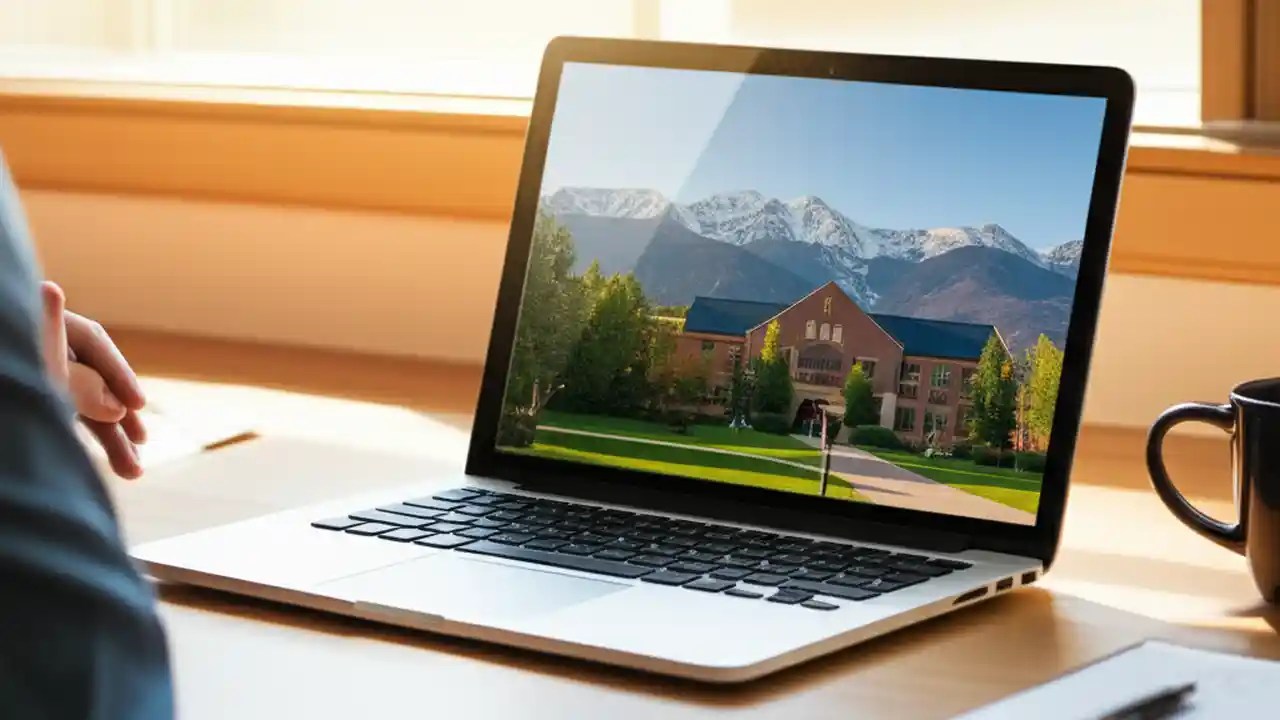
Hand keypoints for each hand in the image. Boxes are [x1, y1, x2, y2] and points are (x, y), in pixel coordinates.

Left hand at [40, 282, 146, 478]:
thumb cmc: (8, 376)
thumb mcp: (45, 379)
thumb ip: (82, 387)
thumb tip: (117, 407)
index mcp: (44, 323)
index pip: (94, 343)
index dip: (118, 374)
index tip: (137, 406)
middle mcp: (40, 346)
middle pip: (90, 378)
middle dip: (117, 415)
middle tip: (141, 444)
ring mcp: (32, 373)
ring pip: (77, 403)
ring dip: (106, 437)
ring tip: (132, 472)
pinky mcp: (25, 400)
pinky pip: (58, 415)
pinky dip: (81, 437)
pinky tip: (105, 457)